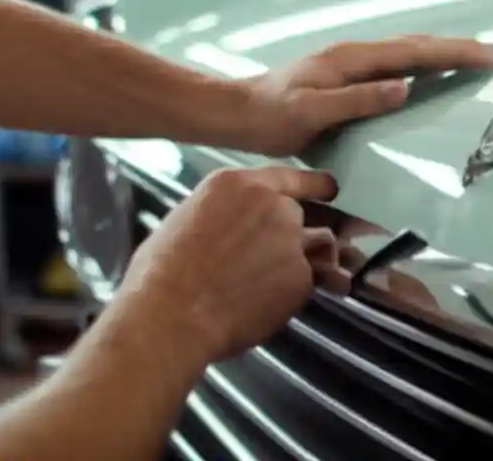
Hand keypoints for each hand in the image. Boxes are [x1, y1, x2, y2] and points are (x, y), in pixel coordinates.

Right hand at [117, 166, 337, 360]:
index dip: (314, 186)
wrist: (171, 315)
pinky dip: (298, 292)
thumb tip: (235, 225)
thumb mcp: (189, 218)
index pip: (292, 177)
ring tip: (300, 279)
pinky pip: (311, 281)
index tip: (330, 190)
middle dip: (297, 236)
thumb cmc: (162, 273)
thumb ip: (226, 213)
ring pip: (318, 246)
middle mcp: (273, 206)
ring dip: (313, 261)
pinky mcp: (301, 277)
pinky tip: (270, 305)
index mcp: (240, 184)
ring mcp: (291, 240)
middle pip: (302, 215)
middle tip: (280, 259)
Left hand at [242, 35, 492, 156]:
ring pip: (405, 52)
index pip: (413, 52)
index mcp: (350, 59)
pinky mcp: (345, 76)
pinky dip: (419, 64)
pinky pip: (393, 65)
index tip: (486, 55)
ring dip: (439, 53)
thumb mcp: (313, 113)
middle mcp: (353, 54)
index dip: (452, 52)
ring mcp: (349, 63)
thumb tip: (404, 88)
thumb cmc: (272, 117)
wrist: (238, 114)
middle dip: (455, 47)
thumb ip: (358, 100)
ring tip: (470, 58)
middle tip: (492, 53)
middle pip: (415, 45)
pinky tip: (427, 75)